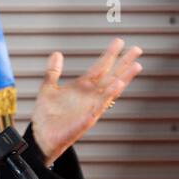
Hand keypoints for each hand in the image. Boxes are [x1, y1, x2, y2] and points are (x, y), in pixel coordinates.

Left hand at [30, 38, 142, 165]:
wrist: (41, 136)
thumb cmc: (46, 116)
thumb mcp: (48, 88)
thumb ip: (53, 71)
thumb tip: (57, 53)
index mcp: (82, 87)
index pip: (100, 67)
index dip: (110, 54)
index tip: (119, 42)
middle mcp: (90, 95)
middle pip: (111, 75)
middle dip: (124, 63)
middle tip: (137, 49)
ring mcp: (91, 106)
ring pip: (112, 90)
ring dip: (124, 78)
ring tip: (136, 66)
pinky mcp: (88, 118)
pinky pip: (101, 105)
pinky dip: (110, 94)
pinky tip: (118, 84)